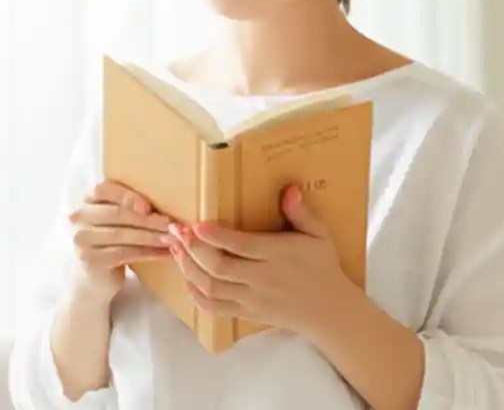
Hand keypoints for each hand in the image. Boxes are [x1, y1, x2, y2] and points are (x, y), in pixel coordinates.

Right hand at [69, 181, 171, 305]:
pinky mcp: (90, 259)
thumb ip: (131, 205)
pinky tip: (165, 253)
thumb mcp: (118, 218)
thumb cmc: (113, 238)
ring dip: (151, 237)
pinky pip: (123, 254)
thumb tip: (168, 201)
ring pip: (121, 235)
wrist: (95, 275)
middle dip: (147, 219)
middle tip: (171, 224)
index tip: (148, 206)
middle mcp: (79, 217)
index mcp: (87, 198)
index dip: (125, 196)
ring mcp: (82, 239)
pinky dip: (147, 253)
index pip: (102, 190)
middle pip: (115, 214)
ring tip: (173, 239)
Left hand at [166, 185, 360, 334]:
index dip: (214, 235)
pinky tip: (187, 278)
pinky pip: (214, 307)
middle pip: (218, 267)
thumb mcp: (319, 235)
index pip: (239, 246)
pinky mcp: (246, 313)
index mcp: (277, 255)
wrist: (329, 311)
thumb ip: (302, 212)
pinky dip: (196, 295)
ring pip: (211, 287)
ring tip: (174, 249)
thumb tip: (289, 189)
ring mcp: (252, 299)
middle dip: (192, 249)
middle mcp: (262, 278)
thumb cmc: (322, 267)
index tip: (196, 224)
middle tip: (175, 231)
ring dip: (187, 268)